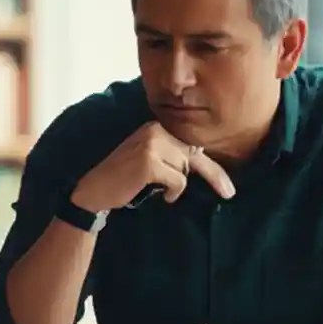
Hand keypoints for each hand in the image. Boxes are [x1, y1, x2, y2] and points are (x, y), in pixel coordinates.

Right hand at [71, 121, 234, 212]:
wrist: (93, 191)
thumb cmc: (123, 180)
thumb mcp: (148, 159)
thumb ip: (172, 155)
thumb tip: (204, 163)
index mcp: (155, 127)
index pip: (191, 144)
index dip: (212, 166)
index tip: (228, 184)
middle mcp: (154, 131)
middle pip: (195, 155)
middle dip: (212, 175)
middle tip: (229, 193)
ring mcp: (151, 144)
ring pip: (186, 168)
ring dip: (177, 185)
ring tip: (160, 191)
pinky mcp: (149, 161)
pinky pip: (178, 180)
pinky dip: (173, 192)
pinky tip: (161, 196)